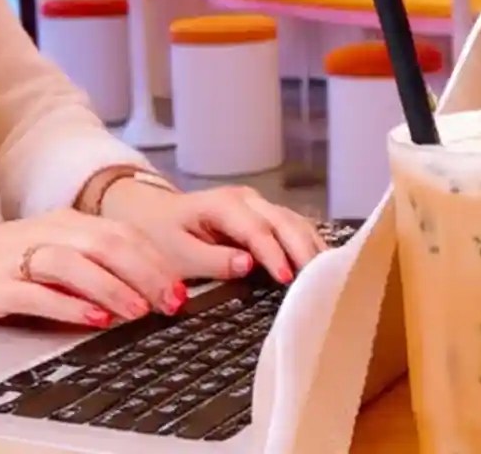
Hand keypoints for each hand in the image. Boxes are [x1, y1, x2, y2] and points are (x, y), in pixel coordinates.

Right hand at [0, 210, 184, 325]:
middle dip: (147, 273)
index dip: (159, 261)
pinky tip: (92, 318)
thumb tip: (153, 290)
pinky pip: (38, 292)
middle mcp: (52, 233)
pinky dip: (69, 304)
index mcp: (73, 223)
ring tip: (140, 311)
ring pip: (76, 264)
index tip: (185, 289)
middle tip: (173, 302)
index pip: (127, 235)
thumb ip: (101, 265)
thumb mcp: (62, 254)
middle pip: (109, 244)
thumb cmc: (11, 261)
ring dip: (113, 287)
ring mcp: (23, 256)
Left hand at [100, 182, 326, 284]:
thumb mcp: (176, 254)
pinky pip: (294, 226)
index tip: (286, 279)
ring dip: (312, 247)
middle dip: (303, 250)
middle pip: (284, 221)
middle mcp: (247, 199)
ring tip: (329, 275)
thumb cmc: (160, 236)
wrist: (151, 214)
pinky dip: (309, 243)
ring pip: (294, 222)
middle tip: (319, 280)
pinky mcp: (265, 215)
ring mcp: (259, 205)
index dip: (274, 253)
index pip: (256, 228)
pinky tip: (322, 263)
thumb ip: (211, 260)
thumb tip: (248, 265)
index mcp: (222, 204)